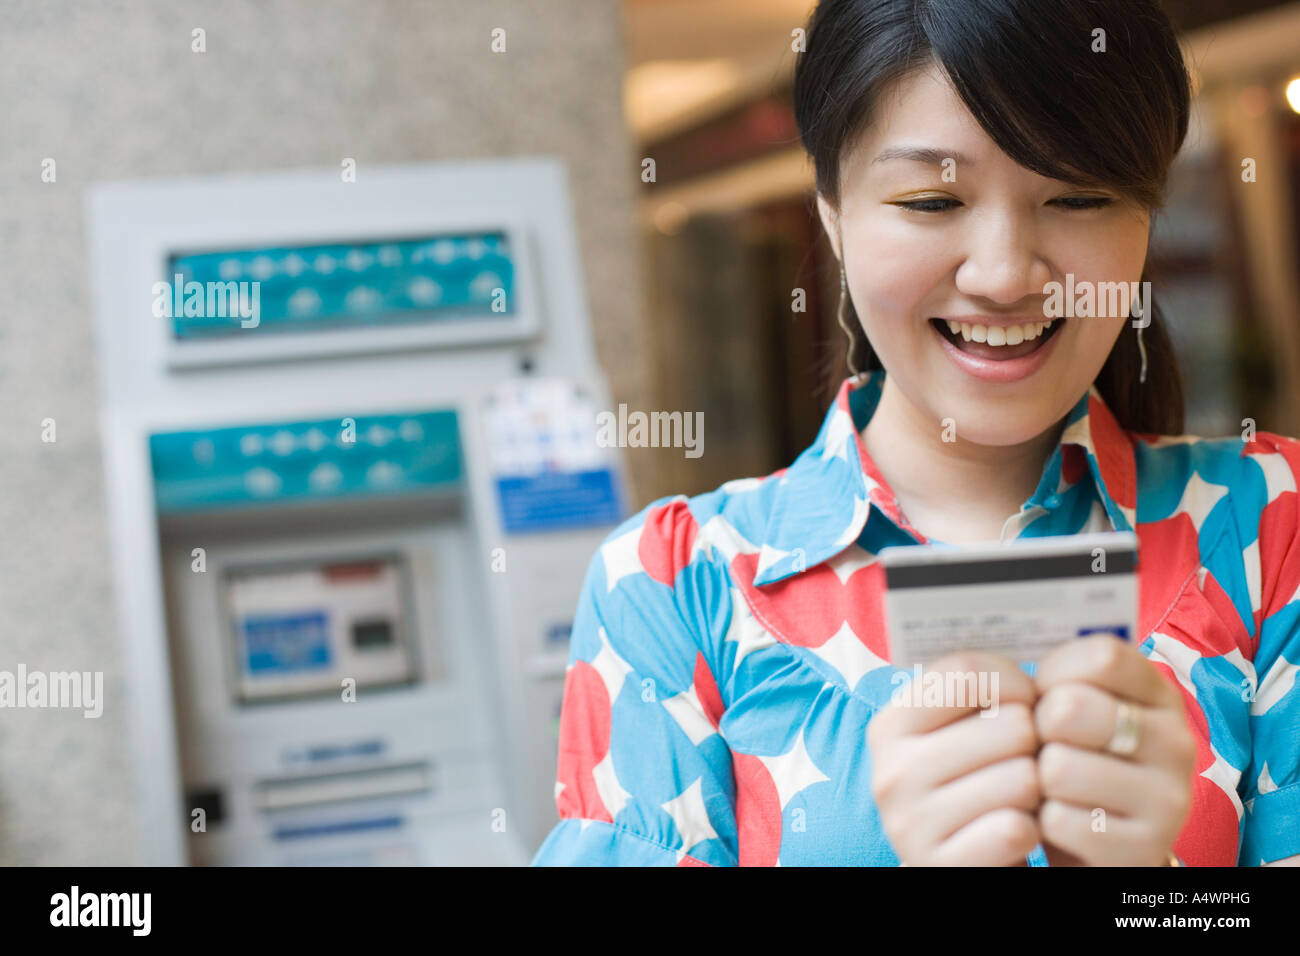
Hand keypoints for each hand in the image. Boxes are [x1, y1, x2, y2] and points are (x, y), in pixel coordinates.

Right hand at [870, 652, 1041, 864]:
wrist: (961, 862)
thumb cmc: (975, 782)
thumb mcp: (960, 731)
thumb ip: (982, 690)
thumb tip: (1049, 656)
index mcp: (891, 723)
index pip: (968, 670)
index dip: (1016, 682)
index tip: (1024, 704)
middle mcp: (891, 770)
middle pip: (1009, 725)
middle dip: (1033, 743)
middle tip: (1023, 762)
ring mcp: (910, 822)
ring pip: (1023, 779)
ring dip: (1038, 791)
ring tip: (1021, 799)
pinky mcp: (941, 865)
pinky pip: (1018, 830)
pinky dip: (1032, 831)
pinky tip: (1018, 832)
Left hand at [1033, 634, 1195, 865]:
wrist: (1097, 844)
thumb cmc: (1073, 758)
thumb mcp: (1074, 711)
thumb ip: (1058, 680)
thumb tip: (1010, 675)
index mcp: (1159, 695)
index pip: (1102, 655)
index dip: (1053, 673)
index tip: (1045, 694)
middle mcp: (1176, 742)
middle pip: (1071, 706)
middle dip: (1036, 727)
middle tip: (1044, 746)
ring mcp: (1168, 799)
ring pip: (1058, 768)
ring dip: (1036, 779)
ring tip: (1052, 786)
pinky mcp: (1143, 848)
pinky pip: (1057, 821)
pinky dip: (1042, 823)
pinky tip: (1060, 824)